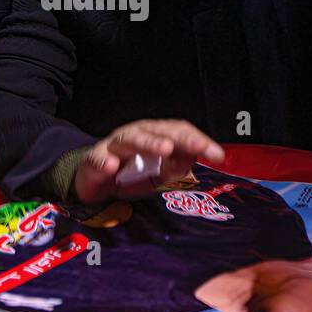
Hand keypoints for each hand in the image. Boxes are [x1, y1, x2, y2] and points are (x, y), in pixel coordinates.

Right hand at [73, 119, 225, 204]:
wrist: (94, 182)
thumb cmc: (129, 174)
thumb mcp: (158, 174)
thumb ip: (176, 166)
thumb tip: (193, 157)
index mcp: (155, 135)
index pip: (180, 132)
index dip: (199, 141)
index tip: (217, 155)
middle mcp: (137, 134)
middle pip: (159, 130)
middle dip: (181, 138)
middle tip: (198, 148)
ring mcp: (114, 145)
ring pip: (131, 138)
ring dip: (149, 142)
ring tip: (165, 149)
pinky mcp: (95, 159)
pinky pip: (100, 159)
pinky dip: (106, 162)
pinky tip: (113, 167)